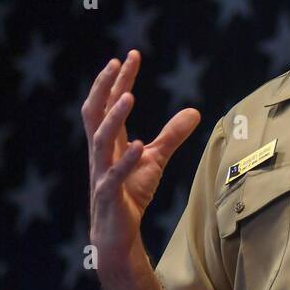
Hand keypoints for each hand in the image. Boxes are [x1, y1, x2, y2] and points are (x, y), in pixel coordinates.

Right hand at [81, 49, 200, 272]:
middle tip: (116, 63)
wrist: (116, 234)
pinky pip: (114, 175)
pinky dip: (125, 160)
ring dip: (114, 118)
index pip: (110, 103)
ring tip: (129, 97)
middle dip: (104, 87)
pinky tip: (137, 145)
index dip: (119, 80)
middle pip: (95, 113)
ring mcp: (102, 172)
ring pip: (100, 140)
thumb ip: (171, 135)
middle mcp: (100, 152)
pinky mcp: (109, 195)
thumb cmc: (130, 194)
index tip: (130, 55)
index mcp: (108, 141)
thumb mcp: (155, 160)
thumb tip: (195, 111)